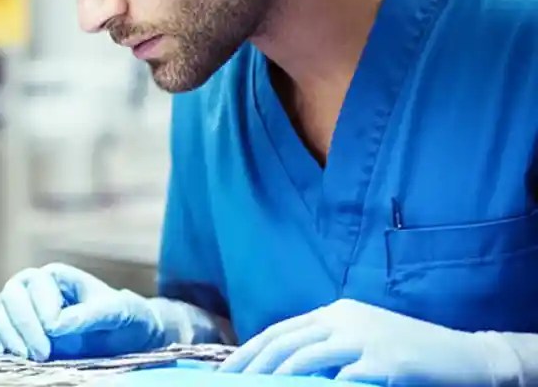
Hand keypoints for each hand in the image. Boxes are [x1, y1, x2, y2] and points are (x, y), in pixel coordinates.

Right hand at [0, 263, 168, 361]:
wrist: (124, 337)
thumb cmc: (123, 317)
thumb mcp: (118, 311)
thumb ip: (91, 313)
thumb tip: (57, 324)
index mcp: (54, 276)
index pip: (35, 285)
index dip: (42, 309)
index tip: (57, 330)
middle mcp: (31, 287)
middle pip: (11, 295)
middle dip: (24, 326)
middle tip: (42, 354)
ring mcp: (18, 307)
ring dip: (5, 333)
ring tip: (25, 356)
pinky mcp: (10, 328)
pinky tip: (6, 353)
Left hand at [219, 298, 506, 383]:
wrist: (464, 356)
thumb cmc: (409, 351)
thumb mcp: (362, 339)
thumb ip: (327, 346)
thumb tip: (285, 365)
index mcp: (336, 312)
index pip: (280, 330)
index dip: (250, 350)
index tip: (228, 369)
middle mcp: (344, 320)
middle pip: (285, 342)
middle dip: (252, 364)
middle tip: (228, 382)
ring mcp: (364, 339)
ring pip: (305, 357)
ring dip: (276, 377)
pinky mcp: (383, 362)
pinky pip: (342, 379)